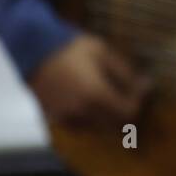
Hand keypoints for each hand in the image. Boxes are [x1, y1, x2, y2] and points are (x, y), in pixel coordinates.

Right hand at [30, 34, 151, 129]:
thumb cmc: (70, 47)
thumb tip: (143, 85)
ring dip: (110, 118)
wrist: (31, 49)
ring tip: (113, 99)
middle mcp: (82, 111)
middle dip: (127, 111)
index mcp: (96, 95)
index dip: (139, 102)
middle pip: (115, 124)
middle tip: (130, 95)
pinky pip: (81, 127)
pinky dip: (92, 121)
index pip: (128, 112)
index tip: (142, 88)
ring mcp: (67, 116)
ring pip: (98, 128)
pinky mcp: (55, 117)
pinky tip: (93, 106)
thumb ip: (125, 72)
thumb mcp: (103, 52)